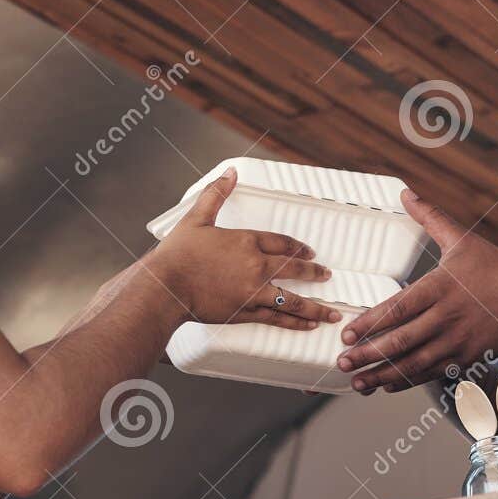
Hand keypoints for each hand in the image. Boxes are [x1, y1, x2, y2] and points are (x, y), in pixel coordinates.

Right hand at [145, 167, 340, 329]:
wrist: (166, 286)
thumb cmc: (177, 254)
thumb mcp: (197, 218)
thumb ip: (216, 194)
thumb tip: (230, 173)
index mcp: (246, 241)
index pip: (281, 243)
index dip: (298, 248)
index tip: (310, 252)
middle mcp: (256, 266)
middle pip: (294, 269)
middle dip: (314, 272)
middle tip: (327, 275)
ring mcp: (253, 291)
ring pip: (292, 299)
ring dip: (315, 307)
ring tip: (331, 313)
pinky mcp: (246, 311)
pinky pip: (277, 318)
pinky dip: (295, 322)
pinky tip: (308, 325)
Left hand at [336, 190, 497, 391]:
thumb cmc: (496, 267)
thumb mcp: (462, 239)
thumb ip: (430, 217)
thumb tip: (406, 192)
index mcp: (440, 287)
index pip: (397, 309)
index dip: (370, 323)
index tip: (347, 333)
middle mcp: (446, 317)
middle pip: (400, 341)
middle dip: (367, 355)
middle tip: (341, 361)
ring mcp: (456, 341)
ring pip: (413, 364)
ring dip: (381, 374)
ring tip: (356, 382)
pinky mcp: (465, 358)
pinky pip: (430, 373)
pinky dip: (406, 381)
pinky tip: (385, 385)